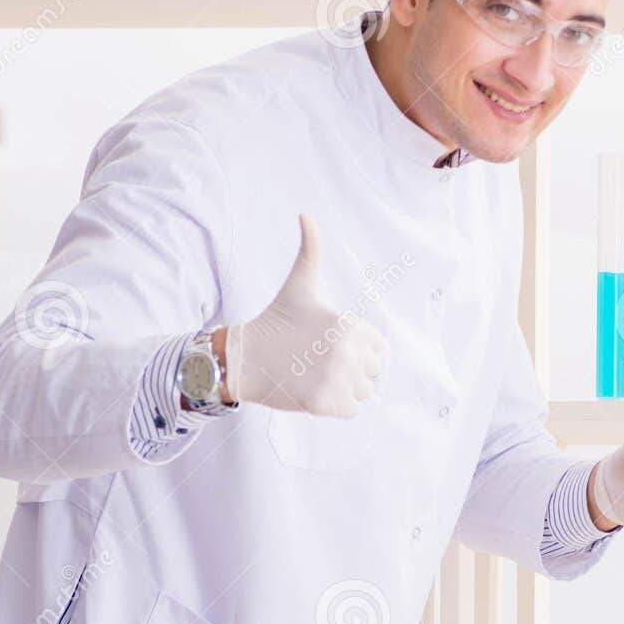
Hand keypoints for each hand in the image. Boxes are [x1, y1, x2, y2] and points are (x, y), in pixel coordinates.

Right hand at [228, 214, 387, 415]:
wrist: (246, 358)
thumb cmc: (277, 320)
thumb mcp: (300, 283)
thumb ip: (311, 249)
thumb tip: (305, 214)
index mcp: (349, 325)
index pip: (377, 346)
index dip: (356, 347)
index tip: (328, 342)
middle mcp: (347, 352)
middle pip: (371, 370)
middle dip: (351, 369)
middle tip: (319, 360)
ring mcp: (336, 379)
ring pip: (362, 391)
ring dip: (344, 389)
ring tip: (315, 375)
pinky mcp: (326, 403)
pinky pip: (352, 410)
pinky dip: (336, 406)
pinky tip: (314, 391)